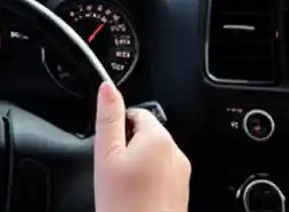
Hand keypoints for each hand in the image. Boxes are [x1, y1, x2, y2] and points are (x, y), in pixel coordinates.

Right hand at [94, 81, 190, 211]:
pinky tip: (134, 199)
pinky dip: (147, 184)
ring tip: (122, 189)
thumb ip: (108, 118)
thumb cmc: (124, 206)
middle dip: (127, 148)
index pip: (136, 113)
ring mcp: (182, 175)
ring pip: (153, 158)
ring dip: (137, 166)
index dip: (117, 128)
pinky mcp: (181, 194)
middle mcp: (176, 153)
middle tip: (112, 172)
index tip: (107, 149)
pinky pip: (161, 178)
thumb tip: (108, 87)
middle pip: (146, 135)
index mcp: (159, 137)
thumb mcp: (106, 156)